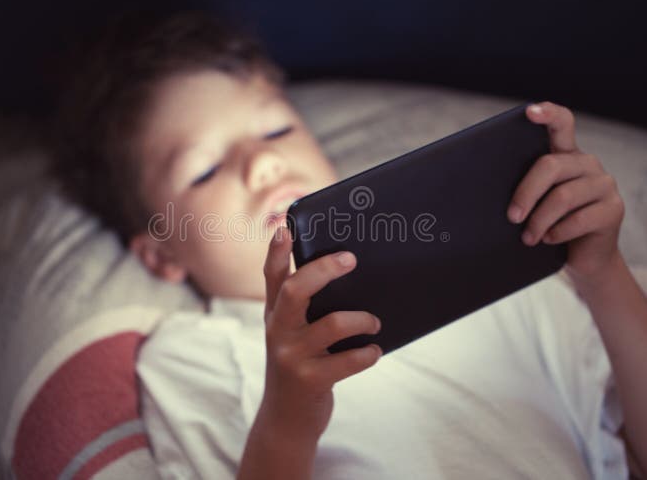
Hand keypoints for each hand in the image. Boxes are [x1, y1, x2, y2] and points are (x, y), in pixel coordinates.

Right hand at [258, 226, 381, 441]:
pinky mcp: (310, 380)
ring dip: (361, 320)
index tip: (284, 227)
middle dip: (324, 270)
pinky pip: (348, 360)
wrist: (285, 420)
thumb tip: (342, 272)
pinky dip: (368, 354)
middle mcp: (277, 331)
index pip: (272, 277)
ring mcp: (291, 356)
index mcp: (274, 314)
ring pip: (331, 324)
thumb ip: (305, 307)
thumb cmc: (299, 366)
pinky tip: (374, 351)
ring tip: (375, 323)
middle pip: (296, 290)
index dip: (277, 251)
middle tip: (351, 259)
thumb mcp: (291, 335)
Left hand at [507, 102, 625, 282]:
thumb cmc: (550, 225)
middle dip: (525, 193)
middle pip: (551, 165)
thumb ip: (523, 187)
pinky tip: (549, 240)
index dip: (548, 114)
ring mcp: (604, 185)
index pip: (561, 123)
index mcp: (566, 155)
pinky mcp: (614, 209)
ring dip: (539, 220)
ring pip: (563, 196)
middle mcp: (587, 163)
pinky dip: (558, 232)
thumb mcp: (535, 203)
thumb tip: (487, 189)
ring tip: (527, 238)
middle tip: (511, 216)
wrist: (583, 258)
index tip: (529, 112)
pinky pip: (580, 219)